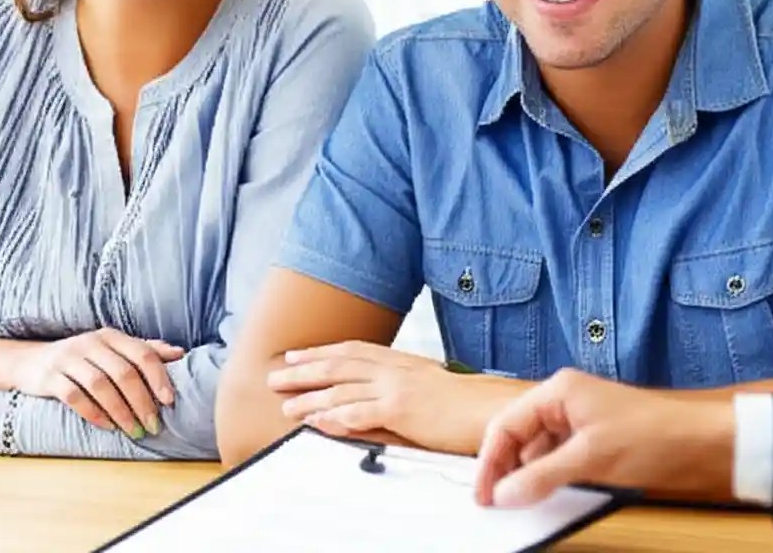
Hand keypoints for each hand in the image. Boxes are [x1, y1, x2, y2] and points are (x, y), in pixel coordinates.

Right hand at [10, 329, 183, 438]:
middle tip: (153, 425)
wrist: (31, 362)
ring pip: (100, 385)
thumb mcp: (112, 350)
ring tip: (134, 430)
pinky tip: (107, 426)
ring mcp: (68, 359)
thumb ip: (145, 351)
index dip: (159, 377)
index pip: (142, 354)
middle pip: (123, 372)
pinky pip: (74, 396)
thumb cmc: (83, 359)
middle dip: (142, 402)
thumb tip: (180, 353)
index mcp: (111, 336)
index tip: (170, 402)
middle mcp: (90, 343)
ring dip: (121, 411)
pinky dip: (93, 413)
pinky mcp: (50, 377)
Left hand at [268, 342, 527, 454]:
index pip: (353, 350)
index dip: (322, 351)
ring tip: (286, 405)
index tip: (298, 354)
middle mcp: (395, 369)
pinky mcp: (401, 409)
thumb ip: (402, 389)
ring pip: (342, 389)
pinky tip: (315, 421)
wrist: (494, 409)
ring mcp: (396, 387)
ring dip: (310, 397)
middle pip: (339, 365)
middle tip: (278, 375)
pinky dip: (333, 417)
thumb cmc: (469, 405)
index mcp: (402, 361)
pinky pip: (358, 413)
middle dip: (304, 370)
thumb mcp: (430, 388)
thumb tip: (378, 398)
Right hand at [475, 369, 735, 507]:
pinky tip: (544, 494)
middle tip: (494, 503)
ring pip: (536, 450)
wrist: (705, 443)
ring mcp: (579, 421)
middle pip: (516, 436)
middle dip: (503, 468)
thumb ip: (541, 476)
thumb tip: (503, 494)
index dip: (489, 460)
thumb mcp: (590, 458)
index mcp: (557, 391)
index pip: (505, 424)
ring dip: (525, 475)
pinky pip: (557, 459)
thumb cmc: (652, 436)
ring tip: (517, 503)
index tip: (483, 494)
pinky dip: (547, 477)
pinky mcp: (593, 440)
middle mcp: (563, 401)